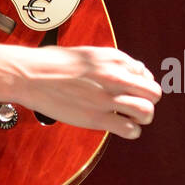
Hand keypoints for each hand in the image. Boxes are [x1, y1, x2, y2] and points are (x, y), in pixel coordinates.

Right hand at [12, 45, 162, 138]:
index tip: (131, 90)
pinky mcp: (97, 117)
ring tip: (131, 118)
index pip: (144, 73)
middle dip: (147, 101)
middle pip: (153, 93)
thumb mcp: (86, 53)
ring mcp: (106, 98)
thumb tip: (131, 69)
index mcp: (112, 58)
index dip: (140, 83)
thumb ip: (110, 61)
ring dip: (142, 117)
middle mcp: (114, 76)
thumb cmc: (51, 63)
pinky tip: (120, 127)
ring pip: (147, 112)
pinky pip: (130, 129)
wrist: (30, 74)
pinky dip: (130, 131)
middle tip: (135, 105)